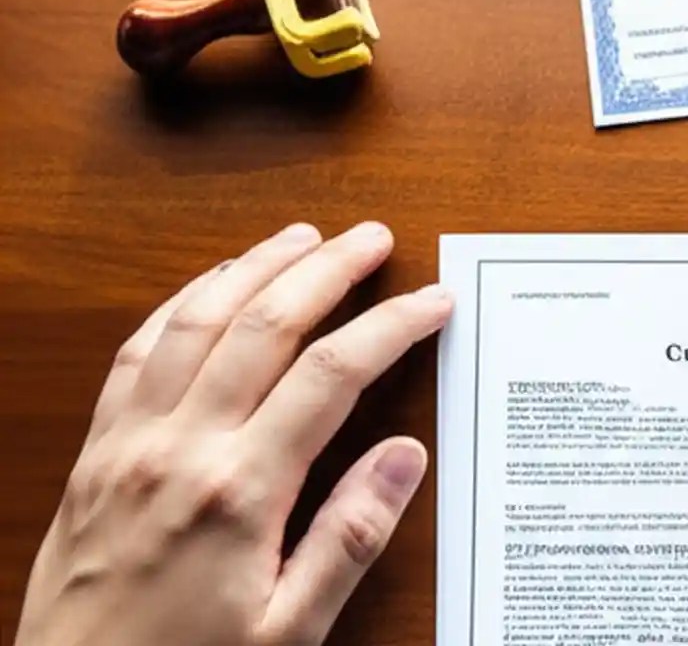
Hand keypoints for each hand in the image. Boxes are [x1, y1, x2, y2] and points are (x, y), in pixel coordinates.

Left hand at [15, 222, 453, 645]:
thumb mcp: (291, 630)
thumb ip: (351, 538)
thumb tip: (406, 457)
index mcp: (240, 491)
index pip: (332, 374)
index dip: (391, 325)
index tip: (432, 301)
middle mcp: (181, 447)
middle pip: (265, 323)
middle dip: (328, 270)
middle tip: (373, 238)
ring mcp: (131, 441)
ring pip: (197, 320)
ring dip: (254, 267)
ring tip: (301, 237)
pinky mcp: (98, 451)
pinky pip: (137, 351)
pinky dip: (180, 304)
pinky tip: (209, 287)